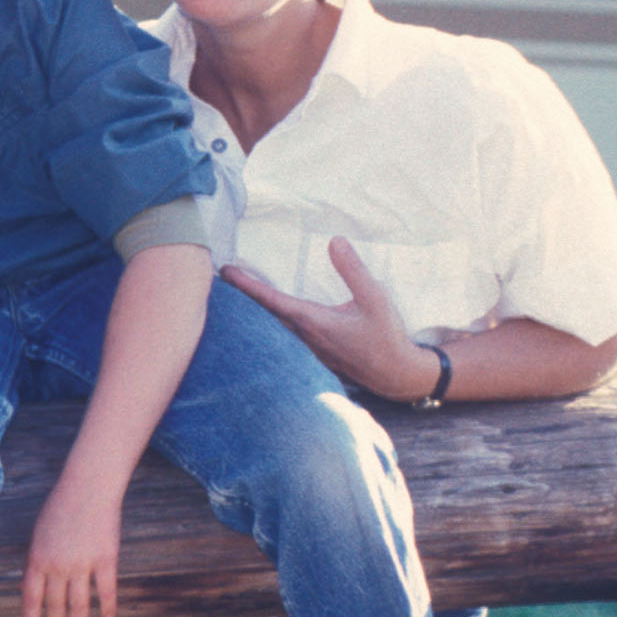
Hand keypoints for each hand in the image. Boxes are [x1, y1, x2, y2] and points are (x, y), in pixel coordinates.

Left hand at [24, 467, 126, 616]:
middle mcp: (57, 565)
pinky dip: (107, 605)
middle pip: (56, 603)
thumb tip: (32, 586)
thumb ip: (37, 561)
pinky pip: (106, 590)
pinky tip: (108, 615)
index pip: (31, 597)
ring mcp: (82, 563)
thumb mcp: (39, 534)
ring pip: (80, 603)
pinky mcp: (105, 559)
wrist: (87, 487)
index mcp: (37, 558)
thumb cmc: (60, 508)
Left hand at [223, 240, 433, 399]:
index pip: (270, 300)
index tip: (224, 271)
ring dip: (253, 311)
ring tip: (236, 294)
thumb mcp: (375, 298)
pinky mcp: (313, 354)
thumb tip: (334, 241)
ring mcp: (306, 348)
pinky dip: (269, 322)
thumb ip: (353, 270)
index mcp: (312, 321)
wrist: (396, 375)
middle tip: (219, 278)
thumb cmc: (385, 337)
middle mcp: (302, 336)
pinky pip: (282, 336)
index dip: (246, 285)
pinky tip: (266, 318)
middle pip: (262, 314)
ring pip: (271, 327)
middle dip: (241, 296)